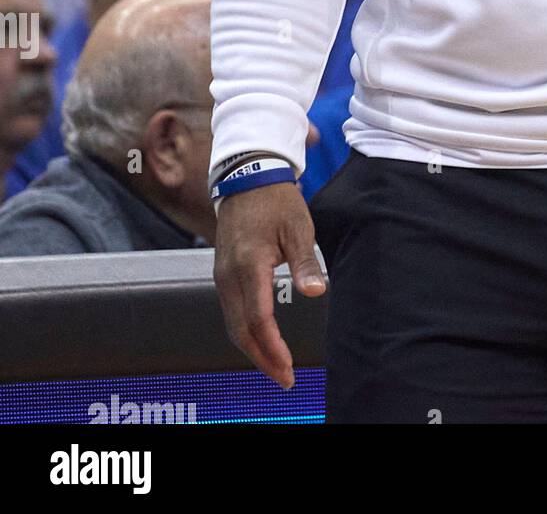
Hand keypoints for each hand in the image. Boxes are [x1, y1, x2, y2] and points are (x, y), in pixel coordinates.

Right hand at [212, 183, 326, 389]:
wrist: (248, 176)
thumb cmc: (277, 201)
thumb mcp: (299, 227)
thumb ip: (305, 262)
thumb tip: (316, 292)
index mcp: (249, 265)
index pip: (258, 319)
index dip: (273, 348)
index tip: (288, 368)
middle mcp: (228, 276)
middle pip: (240, 330)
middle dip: (262, 358)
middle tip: (285, 379)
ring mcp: (221, 275)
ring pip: (233, 324)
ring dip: (253, 348)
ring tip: (276, 366)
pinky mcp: (222, 273)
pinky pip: (231, 311)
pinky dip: (246, 331)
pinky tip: (262, 340)